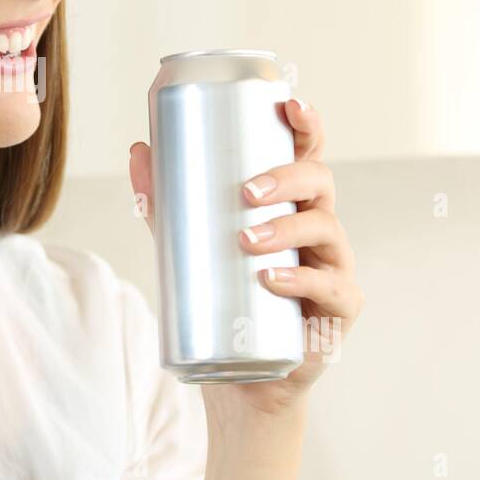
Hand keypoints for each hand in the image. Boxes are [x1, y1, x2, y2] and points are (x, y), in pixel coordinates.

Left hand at [128, 98, 361, 419]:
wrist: (241, 374)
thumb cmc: (223, 297)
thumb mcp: (187, 244)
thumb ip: (164, 200)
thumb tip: (138, 149)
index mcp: (290, 202)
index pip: (306, 153)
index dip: (307, 123)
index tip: (290, 104)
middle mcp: (318, 226)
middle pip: (319, 181)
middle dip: (285, 178)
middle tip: (244, 192)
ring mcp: (334, 264)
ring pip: (325, 227)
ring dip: (284, 228)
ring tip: (245, 240)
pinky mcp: (341, 307)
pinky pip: (331, 286)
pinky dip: (300, 279)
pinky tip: (272, 278)